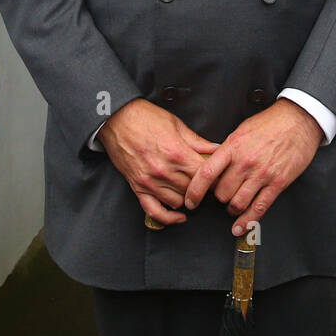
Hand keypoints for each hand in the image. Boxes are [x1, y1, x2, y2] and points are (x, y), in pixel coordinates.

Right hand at [99, 99, 218, 225]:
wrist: (117, 119)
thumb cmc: (146, 117)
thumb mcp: (176, 124)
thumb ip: (198, 141)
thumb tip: (217, 148)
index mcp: (177, 153)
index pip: (205, 174)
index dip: (215, 175)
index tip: (219, 175)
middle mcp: (164, 171)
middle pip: (193, 189)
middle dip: (202, 186)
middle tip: (207, 183)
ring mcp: (150, 181)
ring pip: (178, 201)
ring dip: (186, 197)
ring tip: (190, 189)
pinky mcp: (138, 187)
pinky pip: (154, 211)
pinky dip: (168, 218)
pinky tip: (179, 216)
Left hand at [184, 99, 323, 235]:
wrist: (298, 120)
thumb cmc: (270, 123)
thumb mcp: (241, 130)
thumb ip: (227, 150)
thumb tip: (213, 165)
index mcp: (233, 146)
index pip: (207, 173)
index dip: (194, 191)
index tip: (189, 201)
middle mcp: (245, 162)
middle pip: (221, 193)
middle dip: (218, 199)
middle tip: (220, 197)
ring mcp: (262, 174)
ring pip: (237, 204)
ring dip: (232, 210)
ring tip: (232, 207)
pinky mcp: (278, 183)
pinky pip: (259, 208)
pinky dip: (247, 222)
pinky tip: (240, 228)